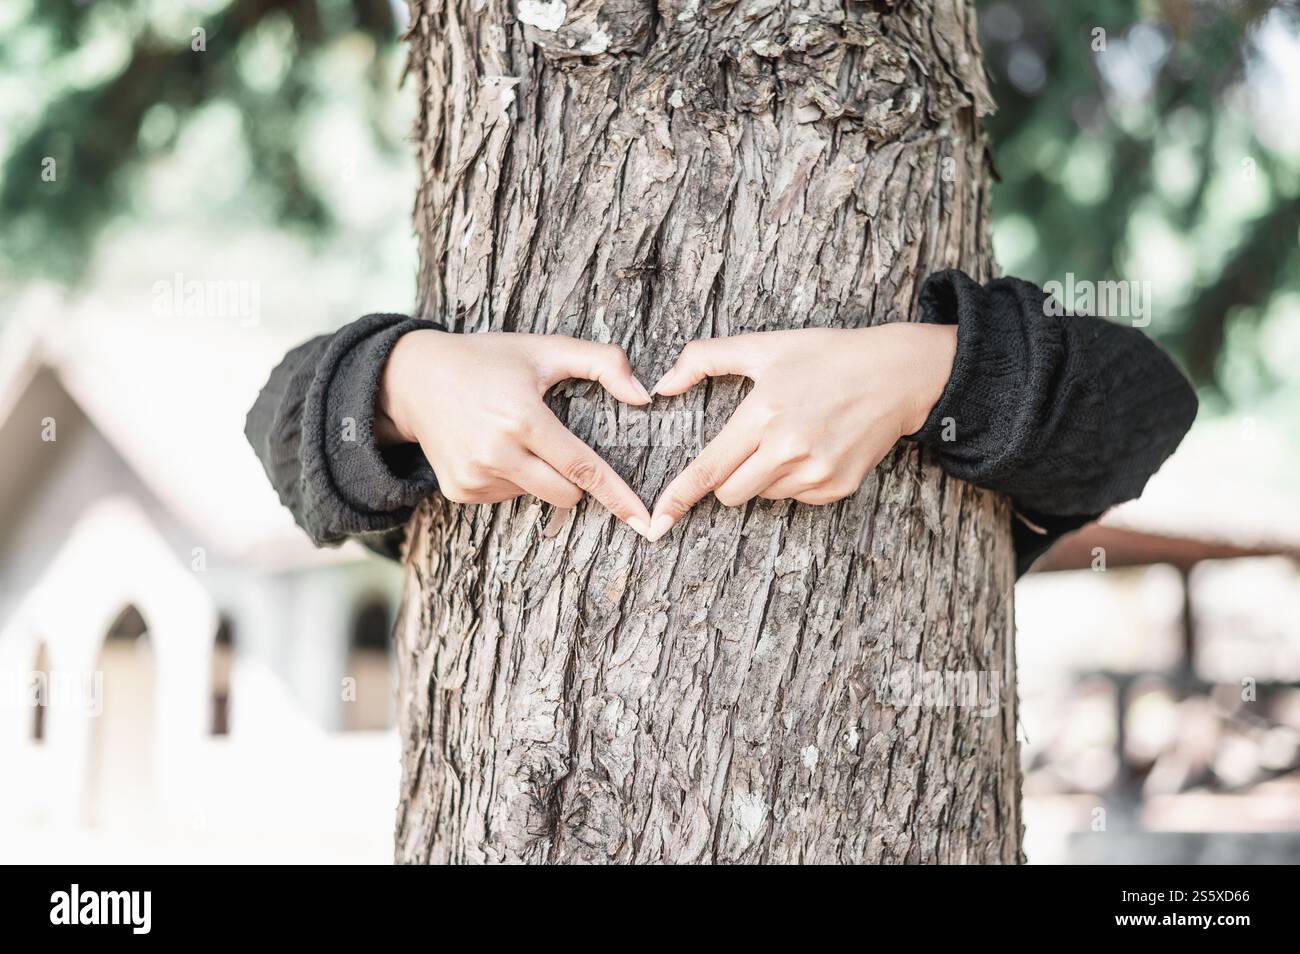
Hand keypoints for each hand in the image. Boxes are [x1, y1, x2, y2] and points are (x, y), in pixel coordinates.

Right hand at [378, 330, 654, 534]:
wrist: (414, 379)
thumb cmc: (487, 361)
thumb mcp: (544, 349)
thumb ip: (602, 362)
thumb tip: (645, 396)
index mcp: (522, 418)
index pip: (582, 467)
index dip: (617, 495)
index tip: (643, 521)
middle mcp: (496, 452)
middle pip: (565, 494)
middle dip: (576, 480)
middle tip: (557, 444)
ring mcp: (474, 476)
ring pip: (537, 496)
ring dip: (539, 475)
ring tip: (510, 434)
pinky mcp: (459, 491)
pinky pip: (507, 497)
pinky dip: (512, 479)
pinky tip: (491, 448)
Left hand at [645, 323, 956, 539]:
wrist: (896, 375)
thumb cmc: (826, 356)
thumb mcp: (764, 347)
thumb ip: (704, 359)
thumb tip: (660, 385)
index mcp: (763, 414)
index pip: (708, 469)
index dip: (678, 497)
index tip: (658, 520)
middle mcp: (788, 449)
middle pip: (730, 493)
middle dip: (727, 478)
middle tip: (749, 444)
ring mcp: (816, 473)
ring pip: (762, 496)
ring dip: (762, 477)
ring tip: (790, 437)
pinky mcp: (838, 487)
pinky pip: (795, 499)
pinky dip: (793, 482)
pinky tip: (813, 449)